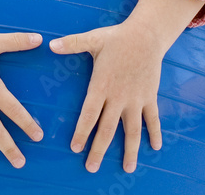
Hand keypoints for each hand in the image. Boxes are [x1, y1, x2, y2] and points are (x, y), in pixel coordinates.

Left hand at [49, 20, 164, 172]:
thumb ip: (71, 44)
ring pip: (132, 130)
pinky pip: (153, 119)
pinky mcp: (150, 97)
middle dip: (99, 149)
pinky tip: (155, 148)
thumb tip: (49, 45)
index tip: (76, 148)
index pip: (89, 114)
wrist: (147, 35)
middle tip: (91, 168)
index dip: (82, 132)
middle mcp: (119, 97)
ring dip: (130, 150)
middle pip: (108, 129)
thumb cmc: (116, 38)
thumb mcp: (92, 39)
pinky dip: (154, 133)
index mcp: (101, 85)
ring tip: (128, 168)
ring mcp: (136, 99)